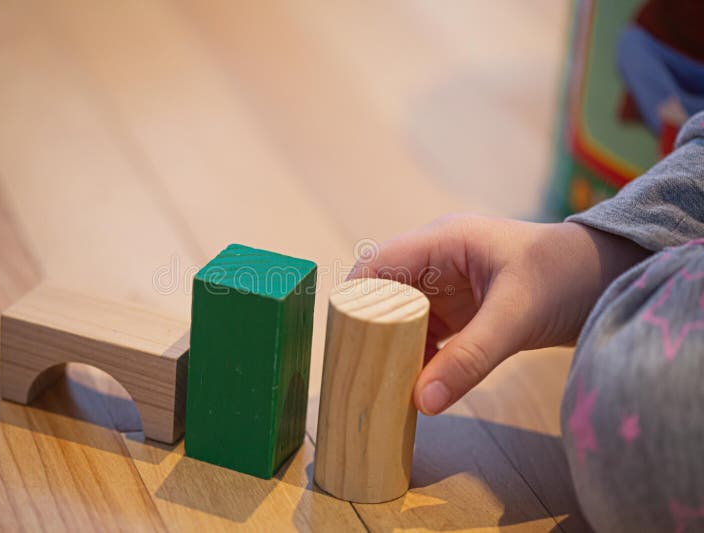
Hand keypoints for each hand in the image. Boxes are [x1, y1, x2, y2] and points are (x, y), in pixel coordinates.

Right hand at [348, 215, 649, 414]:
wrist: (607, 279)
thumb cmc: (564, 279)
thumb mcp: (515, 318)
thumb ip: (469, 359)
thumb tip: (421, 402)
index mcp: (444, 241)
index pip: (379, 262)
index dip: (354, 296)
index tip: (340, 337)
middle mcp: (439, 257)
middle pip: (384, 288)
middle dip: (368, 324)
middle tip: (354, 365)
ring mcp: (449, 282)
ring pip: (402, 311)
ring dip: (392, 342)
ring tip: (377, 377)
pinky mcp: (462, 305)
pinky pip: (425, 328)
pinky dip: (416, 351)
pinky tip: (412, 379)